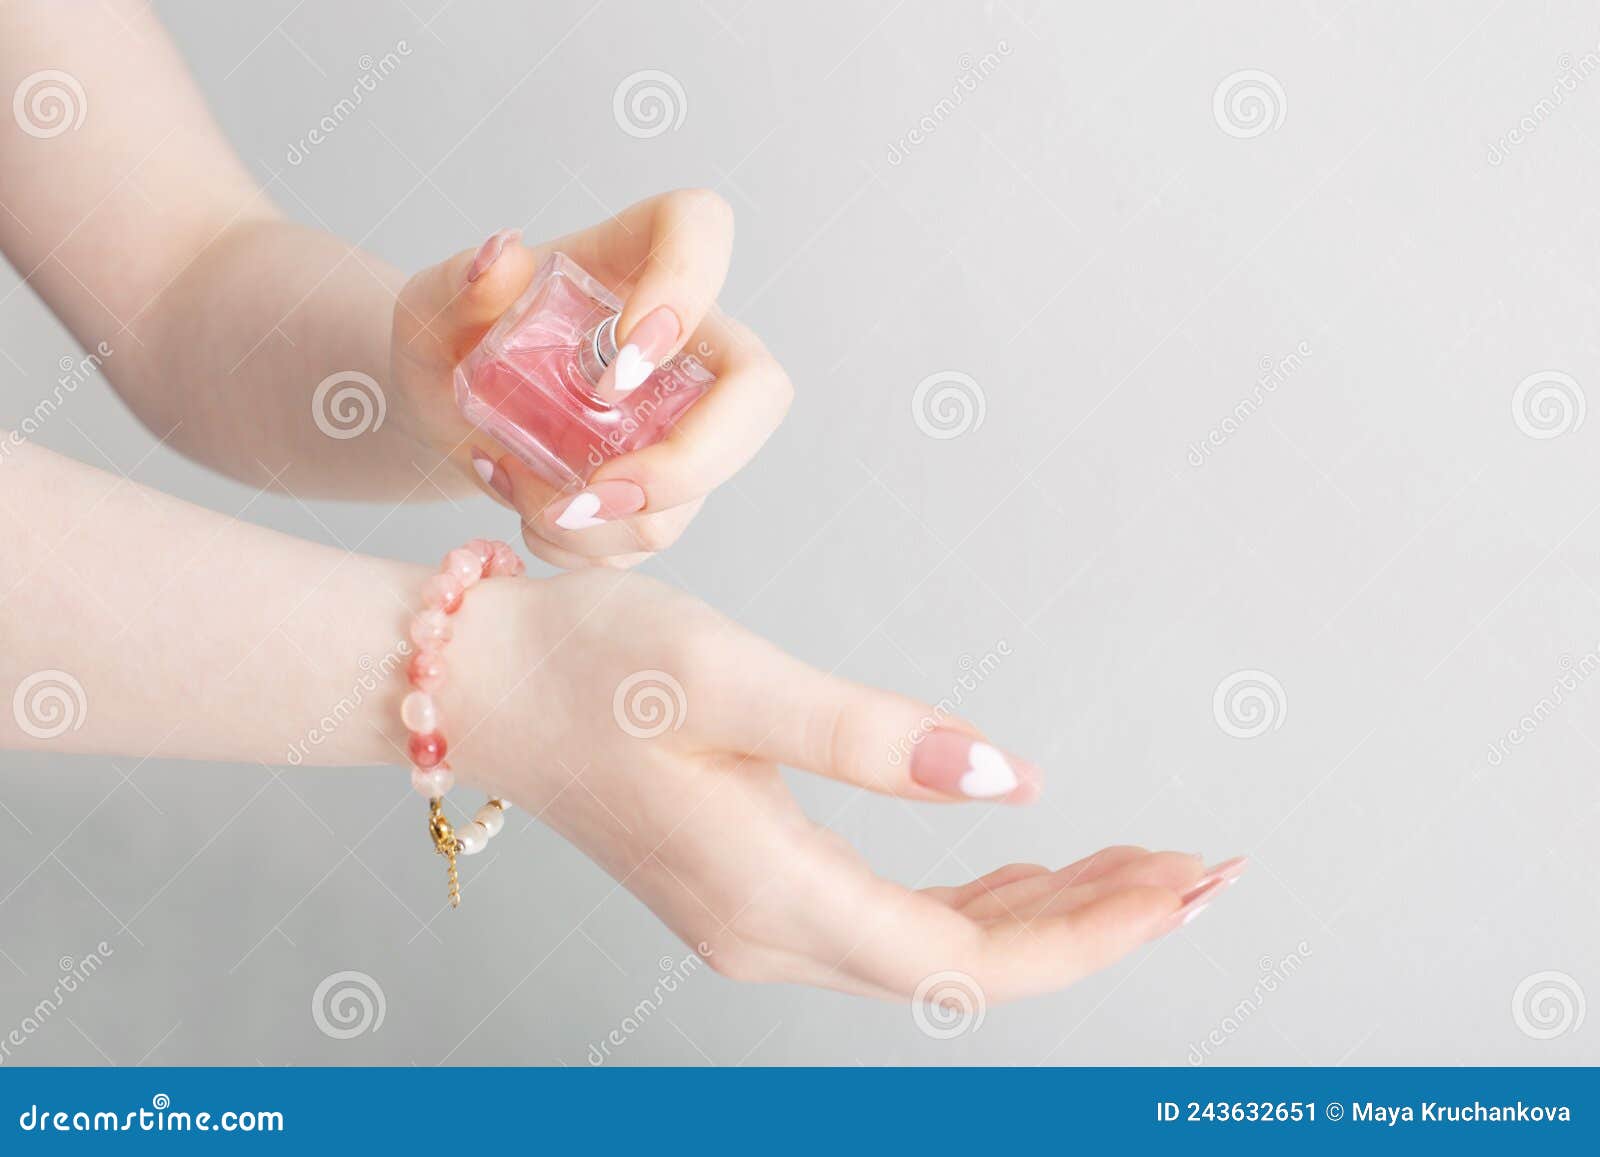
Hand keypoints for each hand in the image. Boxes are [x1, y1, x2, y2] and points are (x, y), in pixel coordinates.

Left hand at [390, 189, 790, 568]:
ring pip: (700, 489)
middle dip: (690, 461)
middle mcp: (684, 338)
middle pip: (759, 390)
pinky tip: (533, 513)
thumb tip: (498, 262)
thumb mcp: (430, 309)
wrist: (444, 411)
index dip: (685, 288)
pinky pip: (653, 533)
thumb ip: (457, 286)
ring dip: (606, 520)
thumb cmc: (452, 341)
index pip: (701, 229)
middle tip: (596, 488)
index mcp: (634, 260)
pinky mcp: (670, 488)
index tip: (618, 357)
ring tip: (521, 495)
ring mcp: (687, 419)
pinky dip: (586, 544)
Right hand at [441, 570, 1243, 1002]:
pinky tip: (1022, 862)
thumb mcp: (736, 680)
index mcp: (774, 897)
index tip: (1183, 883)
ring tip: (1134, 863)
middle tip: (1197, 870)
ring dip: (1041, 913)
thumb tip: (1008, 782)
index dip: (1092, 932)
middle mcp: (770, 937)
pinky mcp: (749, 892)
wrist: (480, 685)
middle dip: (1093, 924)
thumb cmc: (590, 668)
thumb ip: (875, 738)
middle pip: (968, 969)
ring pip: (935, 952)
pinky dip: (975, 900)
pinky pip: (893, 924)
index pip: (972, 959)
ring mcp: (756, 925)